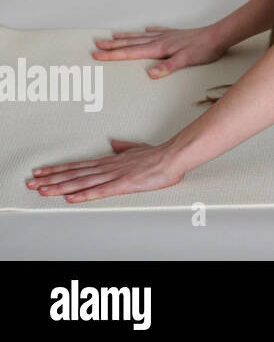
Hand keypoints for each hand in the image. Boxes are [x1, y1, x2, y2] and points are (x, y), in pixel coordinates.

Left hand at [26, 140, 185, 202]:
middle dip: (51, 179)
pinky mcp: (124, 184)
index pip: (78, 166)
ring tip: (43, 190)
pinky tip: (72, 198)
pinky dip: (84, 194)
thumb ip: (124, 148)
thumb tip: (114, 143)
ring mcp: (114, 175)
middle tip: (32, 183)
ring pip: (82, 182)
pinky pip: (101, 191)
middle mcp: (108, 167)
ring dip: (61, 187)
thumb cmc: (158, 155)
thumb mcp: (137, 149)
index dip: (58, 170)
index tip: (41, 172)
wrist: (173, 156)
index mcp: (110, 161)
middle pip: (74, 174)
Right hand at [92, 25, 227, 77]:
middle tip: (96, 45)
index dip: (113, 55)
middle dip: (112, 45)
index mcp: (159, 48)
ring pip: (141, 36)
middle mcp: (160, 40)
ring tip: (113, 36)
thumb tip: (151, 74)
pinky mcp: (176, 35)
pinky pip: (157, 31)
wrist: (218, 36)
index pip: (131, 53)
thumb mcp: (186, 61)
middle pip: (131, 43)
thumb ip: (168, 67)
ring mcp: (167, 36)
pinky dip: (148, 31)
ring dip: (125, 37)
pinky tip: (146, 29)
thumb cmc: (204, 49)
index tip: (96, 55)